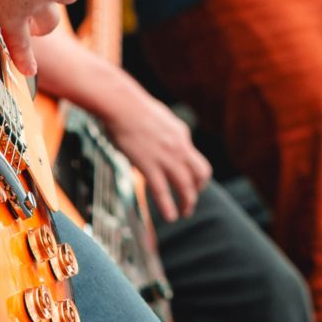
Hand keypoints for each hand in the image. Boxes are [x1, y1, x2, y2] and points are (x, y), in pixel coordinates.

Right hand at [93, 88, 211, 221]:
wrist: (121, 105)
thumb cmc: (132, 107)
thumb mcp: (158, 117)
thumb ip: (164, 131)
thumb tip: (161, 139)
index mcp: (181, 134)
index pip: (195, 159)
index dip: (194, 174)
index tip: (190, 183)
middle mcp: (180, 147)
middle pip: (200, 174)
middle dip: (197, 190)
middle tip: (191, 201)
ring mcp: (166, 157)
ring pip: (185, 186)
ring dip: (187, 202)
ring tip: (184, 213)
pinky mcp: (149, 166)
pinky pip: (162, 192)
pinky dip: (168, 207)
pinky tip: (171, 216)